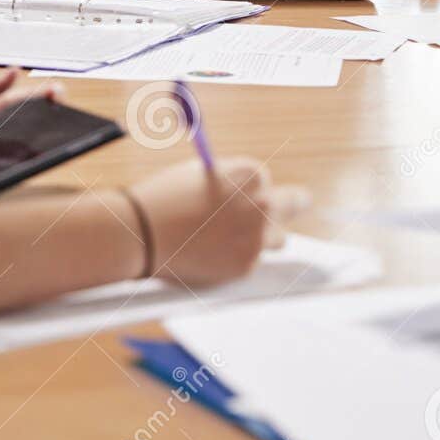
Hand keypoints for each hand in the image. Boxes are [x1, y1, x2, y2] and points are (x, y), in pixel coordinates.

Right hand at [126, 157, 308, 286]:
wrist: (142, 233)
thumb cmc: (165, 199)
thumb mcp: (202, 175)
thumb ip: (230, 184)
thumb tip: (242, 196)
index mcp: (252, 174)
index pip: (264, 179)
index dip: (249, 189)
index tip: (244, 196)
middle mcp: (262, 204)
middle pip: (294, 204)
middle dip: (292, 205)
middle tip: (297, 206)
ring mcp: (257, 237)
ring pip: (278, 239)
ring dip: (264, 238)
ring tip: (238, 238)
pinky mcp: (245, 265)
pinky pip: (251, 261)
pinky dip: (236, 259)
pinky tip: (210, 254)